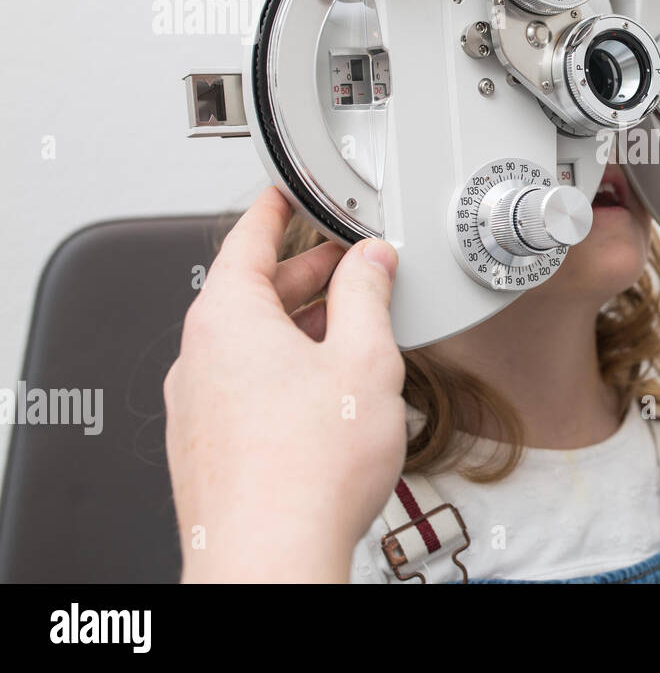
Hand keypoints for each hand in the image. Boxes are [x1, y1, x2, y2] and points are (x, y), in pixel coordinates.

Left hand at [164, 188, 406, 582]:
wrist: (270, 557)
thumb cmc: (306, 470)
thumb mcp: (363, 358)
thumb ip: (368, 295)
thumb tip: (370, 261)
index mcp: (226, 319)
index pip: (245, 239)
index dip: (274, 209)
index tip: (282, 192)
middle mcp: (198, 358)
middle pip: (251, 291)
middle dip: (306, 274)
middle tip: (348, 265)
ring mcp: (197, 406)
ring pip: (250, 343)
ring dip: (300, 327)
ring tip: (352, 331)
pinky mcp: (207, 447)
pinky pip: (244, 386)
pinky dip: (283, 370)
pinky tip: (326, 391)